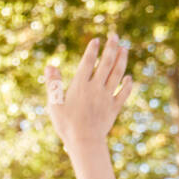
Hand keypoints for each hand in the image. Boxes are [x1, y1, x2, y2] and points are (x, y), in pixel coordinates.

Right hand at [44, 34, 133, 153]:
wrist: (84, 142)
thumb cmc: (66, 124)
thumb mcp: (54, 104)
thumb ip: (53, 84)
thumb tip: (50, 66)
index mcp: (80, 86)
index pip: (88, 63)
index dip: (92, 50)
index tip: (96, 40)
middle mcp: (96, 88)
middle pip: (106, 63)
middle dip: (111, 48)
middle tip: (115, 36)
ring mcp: (107, 97)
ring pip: (117, 74)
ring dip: (122, 60)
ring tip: (124, 49)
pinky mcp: (114, 108)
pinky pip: (123, 93)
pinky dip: (127, 84)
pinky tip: (129, 78)